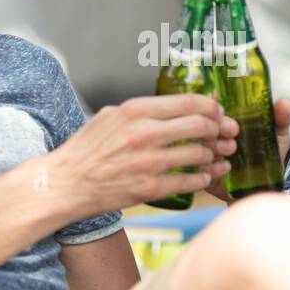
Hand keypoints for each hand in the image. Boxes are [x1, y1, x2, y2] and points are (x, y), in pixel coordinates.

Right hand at [49, 93, 236, 217]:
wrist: (65, 184)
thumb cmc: (86, 150)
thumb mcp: (110, 117)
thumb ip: (142, 111)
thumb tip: (175, 109)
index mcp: (135, 110)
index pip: (188, 102)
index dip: (211, 107)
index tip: (218, 112)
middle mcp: (144, 133)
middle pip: (200, 125)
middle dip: (219, 130)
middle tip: (224, 134)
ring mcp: (148, 161)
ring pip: (199, 153)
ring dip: (215, 156)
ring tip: (219, 157)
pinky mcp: (149, 187)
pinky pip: (189, 181)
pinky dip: (202, 178)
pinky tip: (205, 176)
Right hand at [206, 97, 289, 204]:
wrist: (266, 188)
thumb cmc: (268, 156)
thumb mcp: (277, 135)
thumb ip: (281, 118)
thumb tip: (285, 103)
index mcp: (227, 121)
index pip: (212, 107)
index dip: (215, 105)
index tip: (226, 108)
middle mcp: (214, 136)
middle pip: (204, 123)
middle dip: (218, 124)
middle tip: (233, 130)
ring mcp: (207, 155)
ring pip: (201, 145)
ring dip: (215, 145)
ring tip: (232, 149)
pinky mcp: (206, 174)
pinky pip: (201, 169)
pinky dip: (213, 167)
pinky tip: (227, 168)